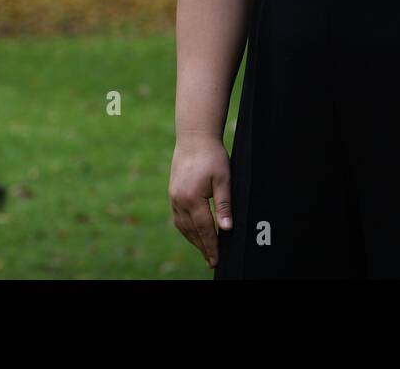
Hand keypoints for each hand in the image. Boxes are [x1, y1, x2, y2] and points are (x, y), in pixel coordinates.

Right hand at [169, 135, 232, 268]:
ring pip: (183, 227)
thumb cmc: (213, 156)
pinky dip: (186, 229)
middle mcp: (179, 201)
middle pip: (192, 232)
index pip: (205, 229)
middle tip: (212, 261)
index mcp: (193, 199)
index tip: (216, 260)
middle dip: (203, 247)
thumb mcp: (224, 179)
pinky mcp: (172, 194)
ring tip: (205, 250)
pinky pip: (178, 218)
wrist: (194, 138)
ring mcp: (174, 198)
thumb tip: (227, 228)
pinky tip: (193, 233)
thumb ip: (225, 205)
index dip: (212, 246)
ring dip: (193, 240)